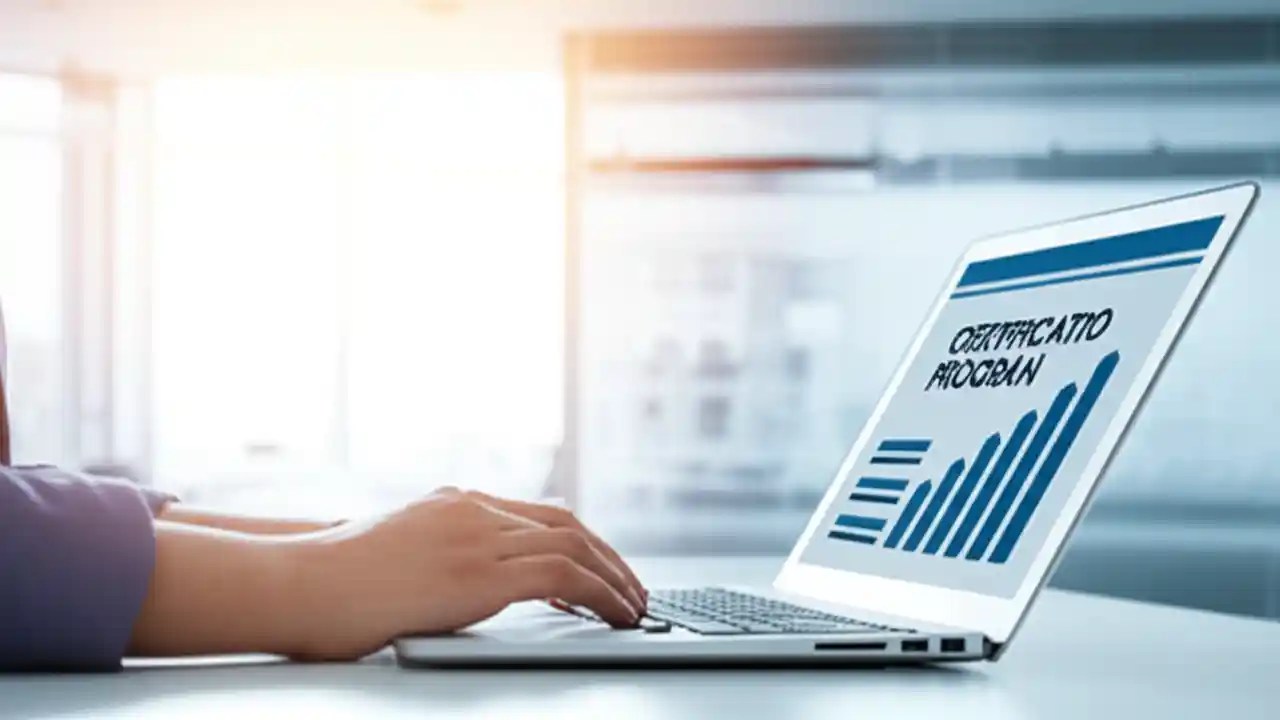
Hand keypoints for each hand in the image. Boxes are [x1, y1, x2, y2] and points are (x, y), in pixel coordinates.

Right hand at [289, 488, 645, 659]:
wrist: (294, 582)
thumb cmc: (326, 582)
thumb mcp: (389, 554)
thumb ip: (431, 556)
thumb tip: (451, 584)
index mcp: (453, 503)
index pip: (537, 513)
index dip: (579, 541)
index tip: (601, 568)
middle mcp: (473, 510)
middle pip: (566, 523)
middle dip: (608, 558)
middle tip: (632, 590)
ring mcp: (478, 537)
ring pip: (576, 546)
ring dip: (615, 579)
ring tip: (636, 608)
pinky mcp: (481, 573)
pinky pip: (564, 576)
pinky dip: (602, 594)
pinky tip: (616, 615)